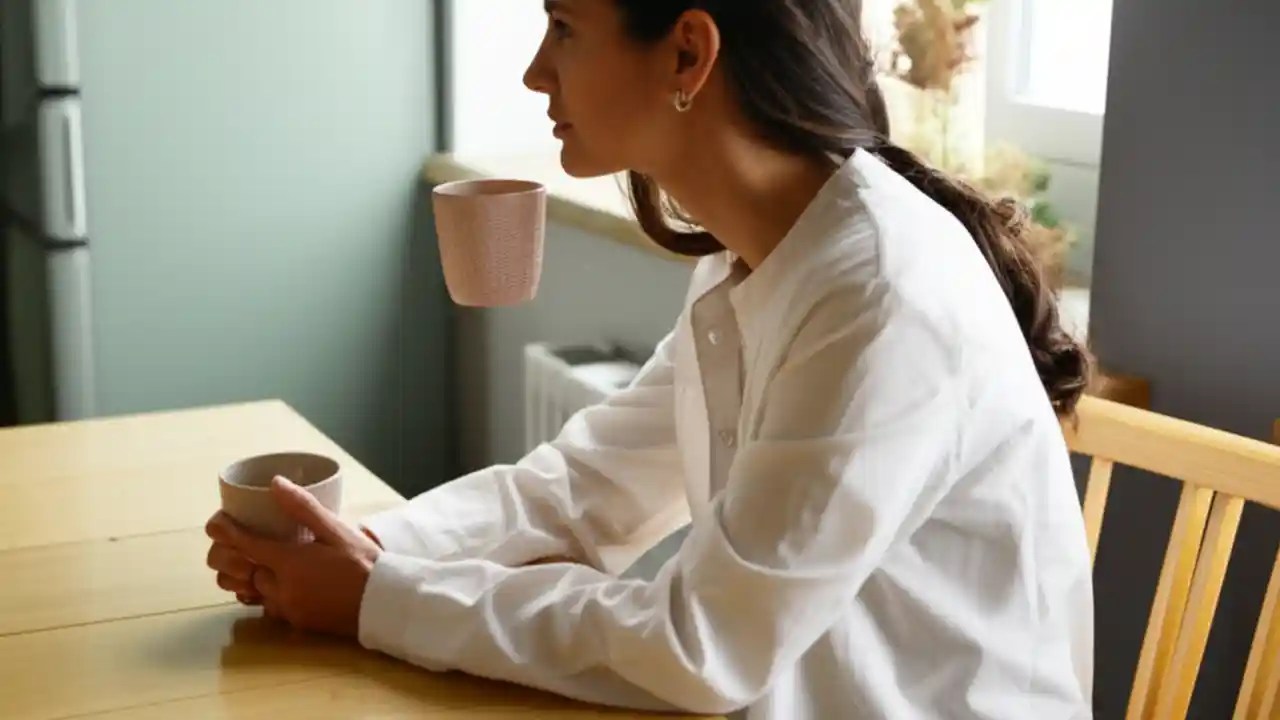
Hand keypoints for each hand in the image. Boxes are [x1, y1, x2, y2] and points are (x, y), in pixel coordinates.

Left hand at [205, 476, 382, 637]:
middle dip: (239, 558)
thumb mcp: (337, 530)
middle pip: (245, 572)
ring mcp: (289, 609)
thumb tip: (275, 483)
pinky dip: (270, 596)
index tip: (215, 523)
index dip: (226, 532)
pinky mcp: (299, 623)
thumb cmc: (364, 564)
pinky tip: (283, 586)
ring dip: (253, 579)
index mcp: (290, 561)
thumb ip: (304, 508)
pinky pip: (272, 608)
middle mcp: (282, 588)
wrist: (386, 605)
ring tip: (260, 565)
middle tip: (242, 543)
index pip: (245, 545)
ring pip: (256, 593)